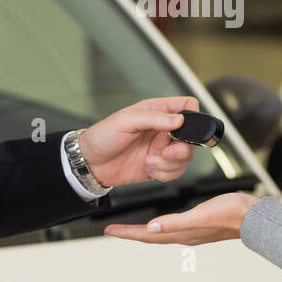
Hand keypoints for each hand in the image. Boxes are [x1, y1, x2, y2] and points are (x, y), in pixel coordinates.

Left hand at [78, 97, 199, 186]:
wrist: (90, 163)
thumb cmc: (102, 136)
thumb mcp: (125, 120)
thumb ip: (154, 118)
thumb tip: (178, 120)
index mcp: (157, 112)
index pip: (187, 107)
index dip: (191, 116)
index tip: (180, 128)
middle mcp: (163, 130)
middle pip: (192, 138)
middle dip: (181, 149)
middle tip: (165, 152)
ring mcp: (162, 149)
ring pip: (185, 158)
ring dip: (169, 164)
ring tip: (149, 161)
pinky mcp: (159, 167)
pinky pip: (175, 172)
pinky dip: (164, 174)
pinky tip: (148, 168)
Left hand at [103, 191, 258, 244]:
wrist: (256, 218)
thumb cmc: (232, 213)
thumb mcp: (201, 215)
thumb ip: (176, 223)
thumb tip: (151, 228)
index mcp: (182, 234)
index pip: (147, 236)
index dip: (127, 233)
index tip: (108, 231)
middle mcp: (184, 235)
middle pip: (150, 237)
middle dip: (131, 233)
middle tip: (111, 231)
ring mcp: (193, 232)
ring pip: (161, 234)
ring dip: (144, 232)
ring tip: (130, 229)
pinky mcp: (201, 226)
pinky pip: (173, 229)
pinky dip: (161, 227)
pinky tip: (161, 224)